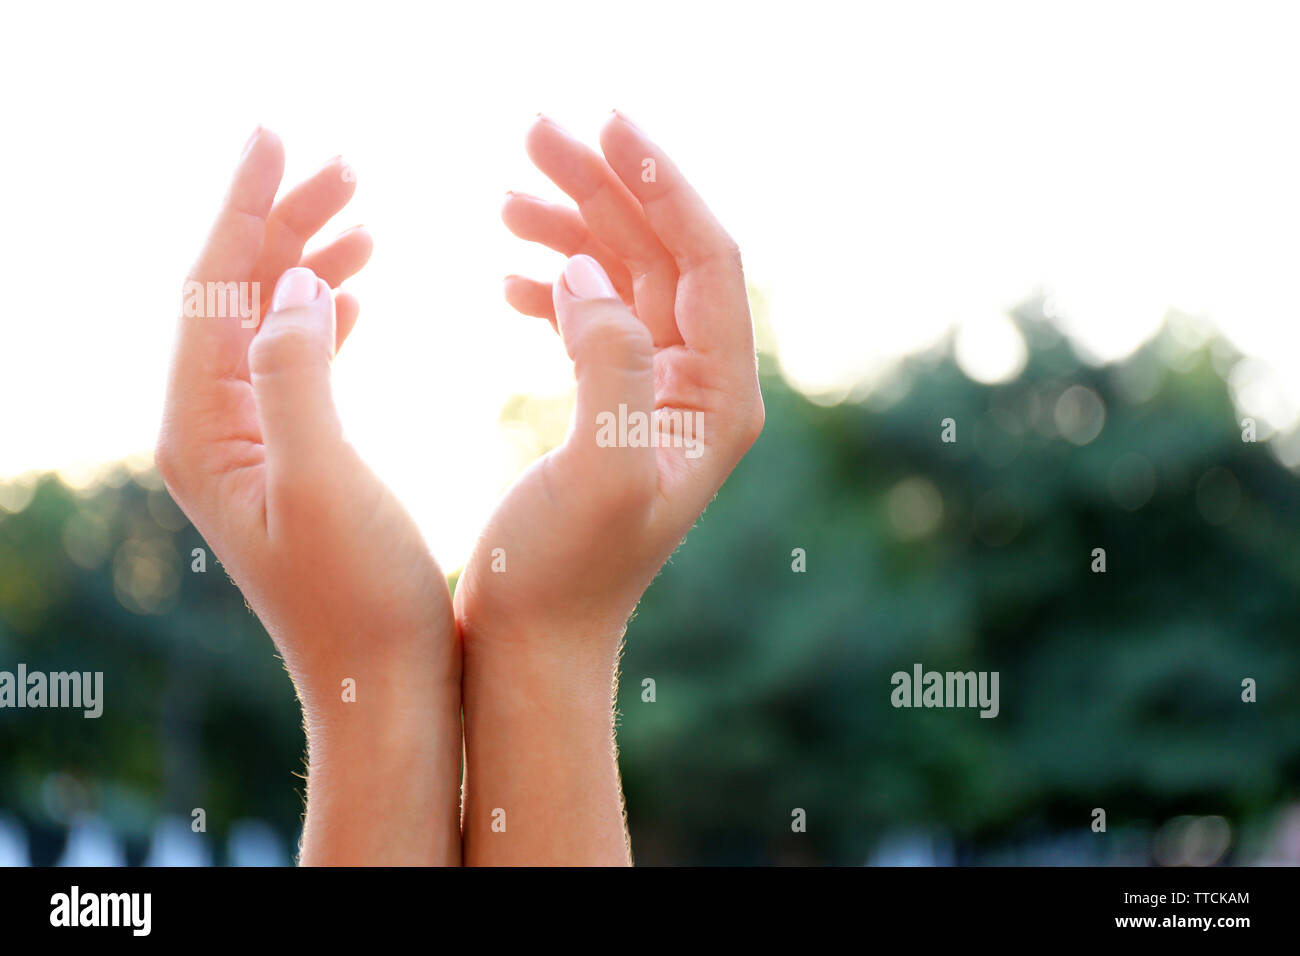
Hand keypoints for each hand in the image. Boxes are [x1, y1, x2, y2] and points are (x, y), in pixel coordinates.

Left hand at [156, 128, 461, 864]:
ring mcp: (249, 445)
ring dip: (310, 262)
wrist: (387, 684)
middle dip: (284, 223)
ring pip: (267, 322)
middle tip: (348, 170)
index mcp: (202, 429)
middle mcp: (211, 430)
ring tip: (365, 217)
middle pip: (233, 293)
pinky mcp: (289, 459)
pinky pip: (294, 359)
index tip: (279, 138)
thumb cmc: (361, 596)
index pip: (210, 287)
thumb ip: (298, 371)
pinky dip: (327, 314)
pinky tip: (360, 294)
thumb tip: (302, 283)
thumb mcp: (324, 479)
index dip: (243, 207)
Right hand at [456, 113, 762, 863]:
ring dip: (572, 227)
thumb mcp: (598, 471)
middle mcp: (700, 389)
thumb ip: (607, 363)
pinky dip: (554, 283)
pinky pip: (593, 318)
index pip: (707, 260)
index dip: (662, 183)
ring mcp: (657, 396)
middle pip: (663, 254)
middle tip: (532, 134)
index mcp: (718, 398)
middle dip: (604, 188)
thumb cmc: (562, 576)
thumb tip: (588, 270)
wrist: (533, 644)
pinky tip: (507, 271)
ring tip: (504, 192)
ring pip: (625, 277)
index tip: (603, 124)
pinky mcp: (613, 406)